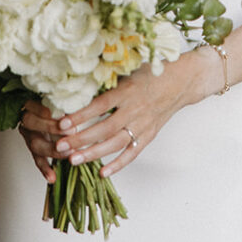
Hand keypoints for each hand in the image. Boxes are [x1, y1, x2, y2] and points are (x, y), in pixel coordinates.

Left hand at [17, 49, 213, 181]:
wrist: (182, 81)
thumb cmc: (152, 72)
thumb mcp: (129, 68)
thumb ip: (108, 77)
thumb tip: (79, 80)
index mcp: (128, 90)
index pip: (100, 106)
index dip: (81, 115)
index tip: (62, 122)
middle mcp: (135, 109)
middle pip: (105, 128)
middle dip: (80, 138)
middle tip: (60, 146)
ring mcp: (143, 124)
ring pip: (115, 143)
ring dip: (93, 153)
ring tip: (72, 160)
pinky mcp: (149, 135)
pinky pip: (132, 153)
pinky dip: (118, 164)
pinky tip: (102, 172)